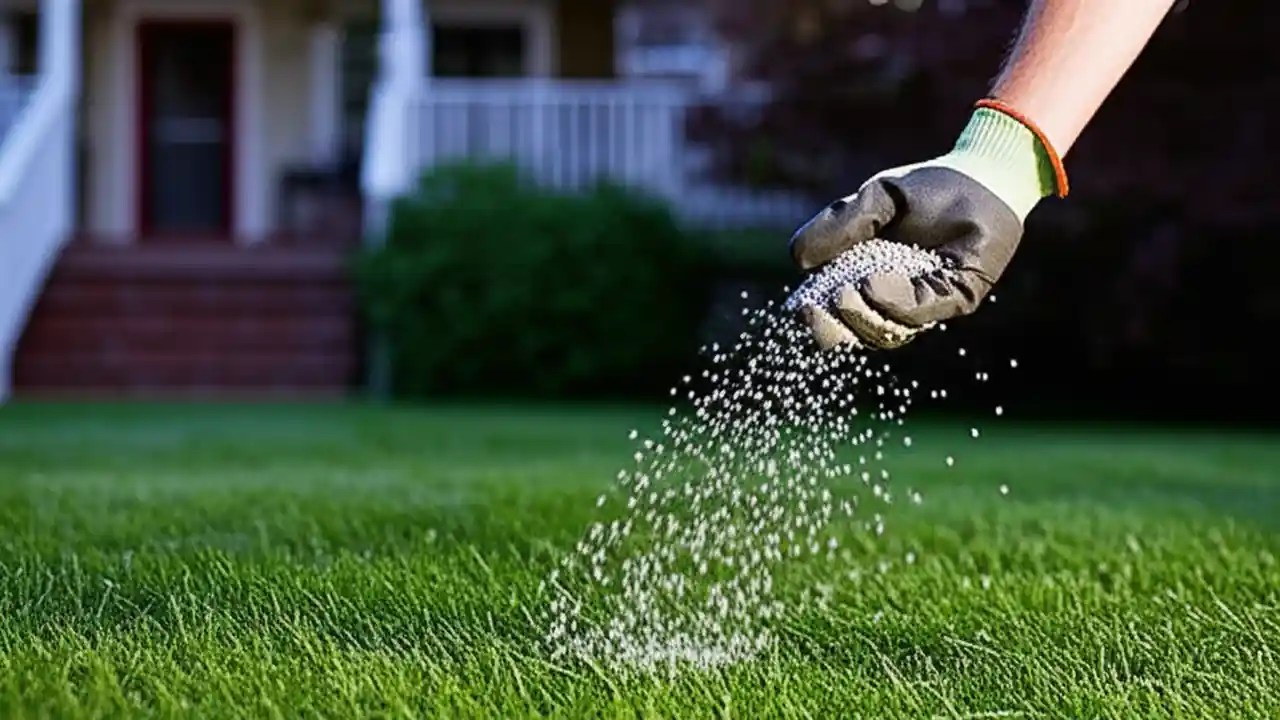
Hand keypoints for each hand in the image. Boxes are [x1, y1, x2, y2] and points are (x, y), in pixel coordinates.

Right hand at [788, 102, 1066, 349]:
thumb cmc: (925, 187)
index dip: (820, 321)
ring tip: (847, 291)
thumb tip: (797, 261)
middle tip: (817, 310)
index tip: (800, 308)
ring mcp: (930, 301)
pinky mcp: (960, 295)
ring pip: (892, 331)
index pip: (841, 318)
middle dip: (836, 330)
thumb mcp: (872, 200)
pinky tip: (873, 282)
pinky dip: (894, 301)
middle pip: (863, 334)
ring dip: (863, 316)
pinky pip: (923, 310)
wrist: (981, 172)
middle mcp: (901, 300)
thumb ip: (838, 226)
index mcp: (872, 283)